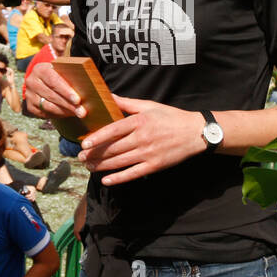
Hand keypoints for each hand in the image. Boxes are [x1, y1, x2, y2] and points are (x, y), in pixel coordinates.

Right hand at [24, 62, 85, 118]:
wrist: (43, 79)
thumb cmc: (57, 72)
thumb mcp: (62, 66)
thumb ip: (70, 68)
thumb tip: (85, 72)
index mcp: (40, 69)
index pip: (53, 81)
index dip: (66, 91)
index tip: (78, 100)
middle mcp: (32, 82)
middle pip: (52, 95)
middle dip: (68, 104)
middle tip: (82, 111)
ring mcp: (30, 95)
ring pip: (48, 106)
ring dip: (64, 111)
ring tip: (77, 113)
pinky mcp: (30, 106)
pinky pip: (45, 113)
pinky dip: (58, 115)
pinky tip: (68, 114)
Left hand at [79, 96, 204, 184]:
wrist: (195, 133)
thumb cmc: (171, 117)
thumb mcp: (149, 106)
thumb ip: (127, 103)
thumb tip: (109, 95)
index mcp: (140, 121)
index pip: (113, 130)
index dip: (97, 137)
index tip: (84, 142)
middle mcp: (142, 138)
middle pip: (113, 148)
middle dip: (95, 153)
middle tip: (81, 156)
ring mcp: (148, 154)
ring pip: (119, 162)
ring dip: (102, 165)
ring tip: (89, 166)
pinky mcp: (154, 166)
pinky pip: (132, 174)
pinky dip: (118, 178)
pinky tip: (106, 180)